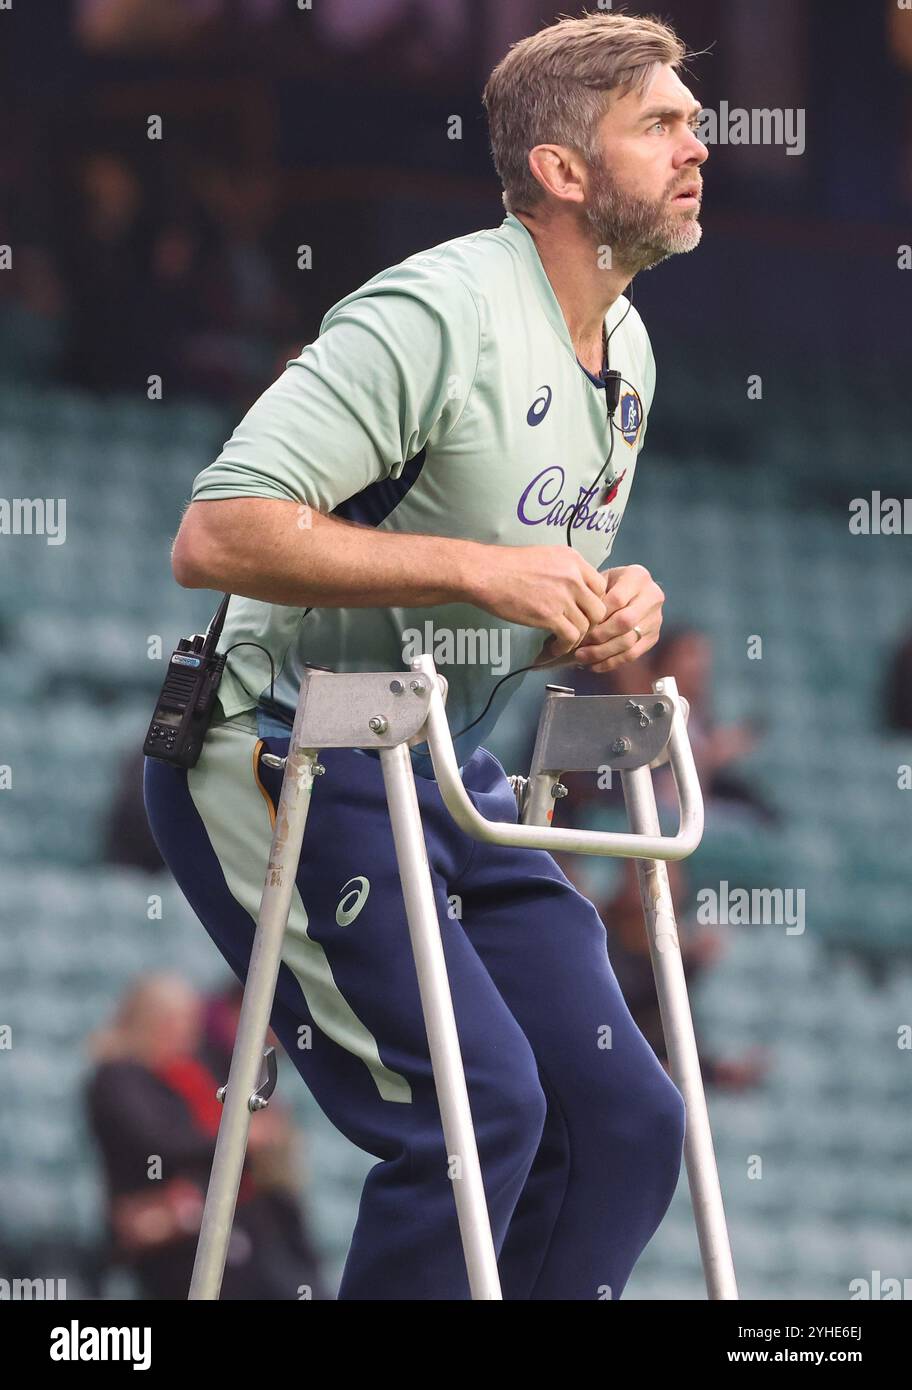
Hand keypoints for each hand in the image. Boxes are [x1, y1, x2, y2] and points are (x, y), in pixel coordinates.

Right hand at [469, 543, 608, 656]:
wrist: (486, 573)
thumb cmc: (508, 565)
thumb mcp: (546, 556)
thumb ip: (565, 570)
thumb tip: (575, 588)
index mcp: (574, 559)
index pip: (601, 586)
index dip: (594, 602)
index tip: (582, 611)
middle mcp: (574, 577)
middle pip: (599, 608)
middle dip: (590, 622)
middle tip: (576, 629)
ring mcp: (563, 596)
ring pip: (586, 625)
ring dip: (577, 638)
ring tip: (564, 642)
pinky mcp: (550, 615)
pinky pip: (571, 637)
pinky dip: (565, 646)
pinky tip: (556, 647)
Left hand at [573, 564, 663, 672]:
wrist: (632, 589)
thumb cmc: (610, 584)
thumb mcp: (602, 579)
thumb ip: (594, 594)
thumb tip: (579, 620)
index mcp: (638, 577)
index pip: (617, 599)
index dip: (598, 614)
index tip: (579, 623)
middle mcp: (653, 597)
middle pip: (625, 622)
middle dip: (599, 636)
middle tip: (579, 644)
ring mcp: (655, 619)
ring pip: (628, 642)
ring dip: (602, 652)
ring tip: (581, 656)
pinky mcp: (653, 638)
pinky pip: (632, 655)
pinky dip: (610, 662)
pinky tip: (593, 665)